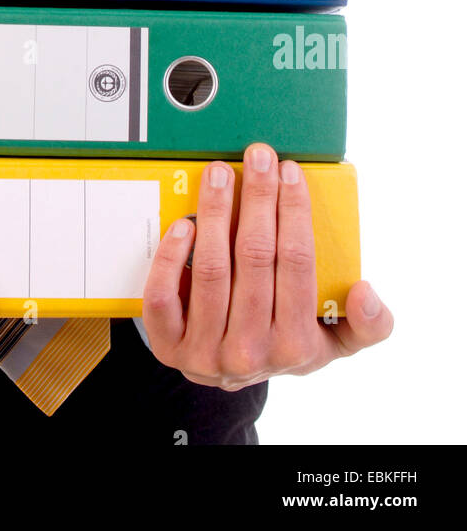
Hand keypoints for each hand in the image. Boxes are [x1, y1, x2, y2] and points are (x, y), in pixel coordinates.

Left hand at [142, 143, 392, 388]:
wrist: (233, 375)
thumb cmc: (285, 342)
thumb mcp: (335, 342)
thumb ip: (368, 325)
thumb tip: (366, 292)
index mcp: (296, 345)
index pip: (297, 263)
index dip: (294, 211)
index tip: (290, 170)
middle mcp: (250, 351)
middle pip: (254, 257)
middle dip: (258, 197)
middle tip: (258, 155)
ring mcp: (205, 351)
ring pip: (210, 269)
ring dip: (215, 212)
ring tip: (219, 172)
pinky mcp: (168, 344)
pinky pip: (162, 297)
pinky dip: (170, 257)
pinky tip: (183, 223)